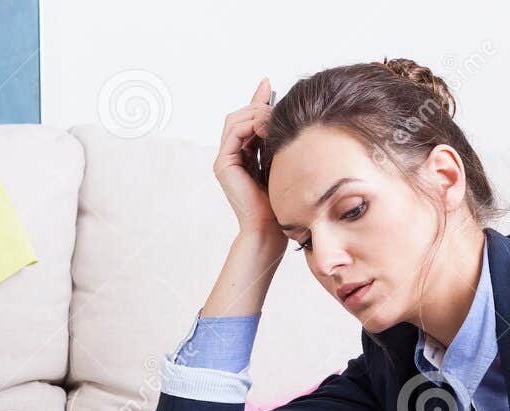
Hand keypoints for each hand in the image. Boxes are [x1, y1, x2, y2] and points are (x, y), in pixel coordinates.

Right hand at [214, 78, 283, 244]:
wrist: (271, 227)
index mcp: (243, 154)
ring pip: (235, 120)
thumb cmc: (281, 199)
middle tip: (277, 108)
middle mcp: (230, 155)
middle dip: (259, 107)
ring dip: (256, 114)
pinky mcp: (223, 164)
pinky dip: (251, 125)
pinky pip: (234, 132)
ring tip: (273, 119)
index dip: (257, 100)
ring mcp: (224, 159)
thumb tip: (286, 111)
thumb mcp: (282, 158)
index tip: (269, 84)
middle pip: (239, 115)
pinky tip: (267, 129)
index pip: (247, 118)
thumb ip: (277, 137)